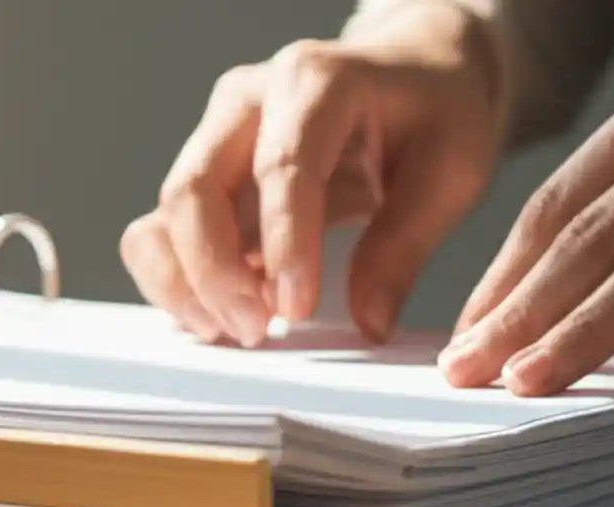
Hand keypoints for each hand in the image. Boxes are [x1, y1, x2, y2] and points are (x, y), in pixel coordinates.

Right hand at [120, 4, 499, 346]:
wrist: (414, 71)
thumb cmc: (436, 111)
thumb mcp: (452, 170)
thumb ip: (405, 244)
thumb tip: (368, 321)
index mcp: (315, 82)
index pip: (281, 166)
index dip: (284, 245)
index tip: (296, 309)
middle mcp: (247, 102)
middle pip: (194, 190)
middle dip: (216, 273)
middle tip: (260, 329)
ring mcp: (216, 138)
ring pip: (164, 215)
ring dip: (186, 283)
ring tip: (235, 329)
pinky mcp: (205, 176)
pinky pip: (161, 231)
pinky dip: (177, 281)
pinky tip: (220, 315)